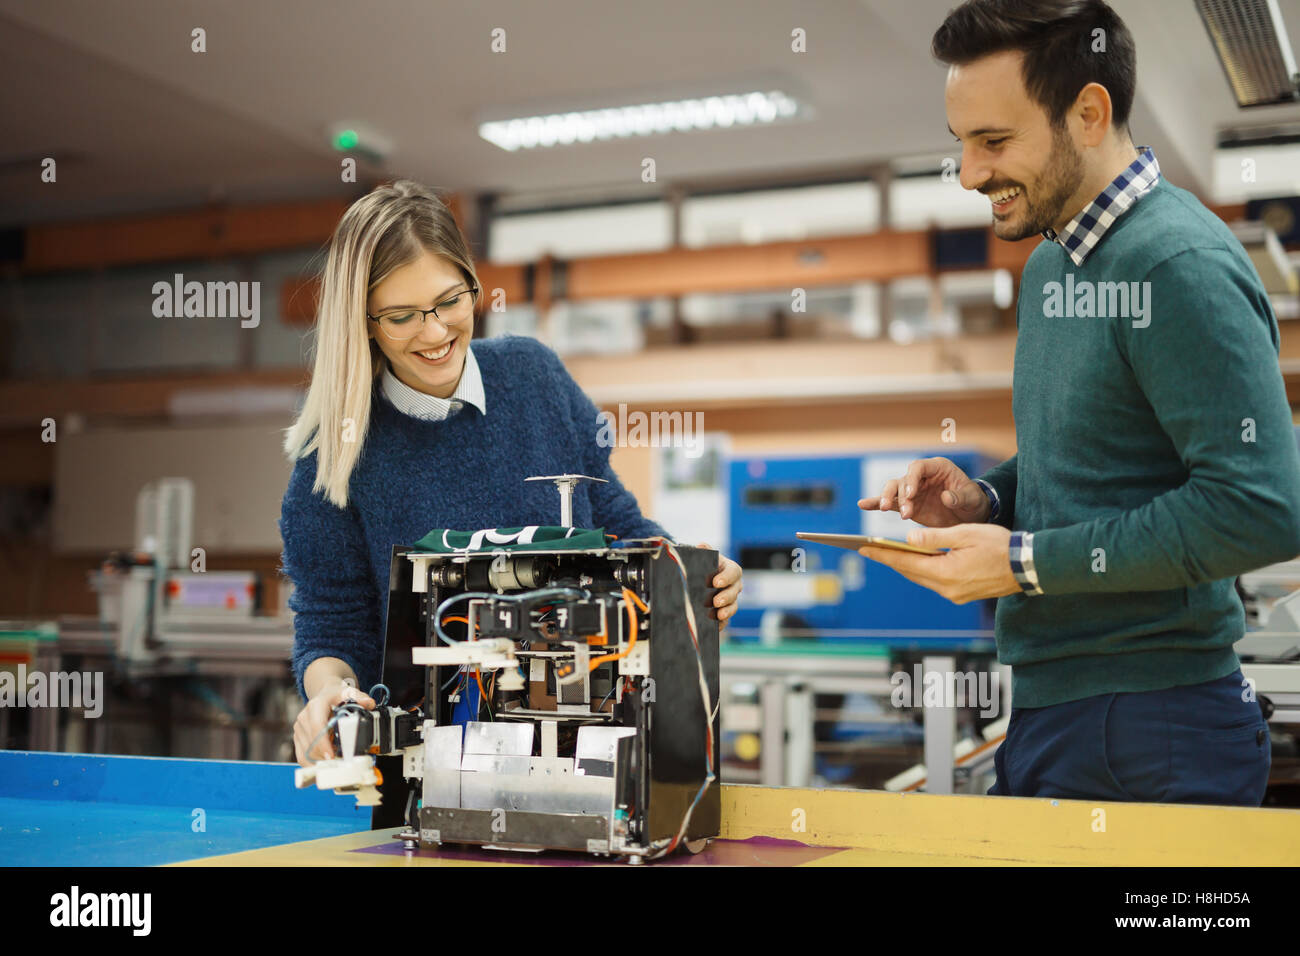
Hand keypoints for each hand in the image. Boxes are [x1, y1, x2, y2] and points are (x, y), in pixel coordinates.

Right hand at [293, 679, 374, 767]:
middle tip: (340, 763)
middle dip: (325, 756)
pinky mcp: (298, 738)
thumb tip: (369, 703)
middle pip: (312, 743)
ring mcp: (299, 729)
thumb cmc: (336, 696)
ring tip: (336, 763)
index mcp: (315, 706)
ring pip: (306, 753)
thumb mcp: (348, 693)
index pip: (317, 726)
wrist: (324, 695)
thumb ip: (360, 697)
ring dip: (320, 761)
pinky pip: (302, 756)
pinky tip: (326, 765)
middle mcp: (304, 718)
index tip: (331, 755)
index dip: (323, 743)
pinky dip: (313, 764)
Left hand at [698, 542, 741, 623]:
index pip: (733, 572)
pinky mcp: (724, 612)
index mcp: (729, 569)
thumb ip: (703, 551)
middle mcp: (733, 584)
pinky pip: (726, 619)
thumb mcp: (702, 556)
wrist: (695, 578)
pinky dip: (722, 623)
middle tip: (716, 601)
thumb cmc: (701, 565)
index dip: (726, 577)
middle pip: (735, 591)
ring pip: (733, 606)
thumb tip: (702, 546)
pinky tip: (715, 626)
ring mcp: (730, 599)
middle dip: (726, 597)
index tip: (716, 582)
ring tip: (717, 615)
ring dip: (726, 611)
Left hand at [857, 524, 1019, 603]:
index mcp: (946, 572)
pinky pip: (935, 582)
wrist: (1028, 567)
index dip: (882, 554)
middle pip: (910, 572)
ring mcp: (955, 595)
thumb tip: (908, 540)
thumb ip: (934, 537)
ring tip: (889, 552)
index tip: (863, 548)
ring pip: (922, 578)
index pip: (905, 562)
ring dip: (906, 565)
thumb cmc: (1000, 545)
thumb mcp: (965, 534)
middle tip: (870, 549)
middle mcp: (947, 589)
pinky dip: (923, 570)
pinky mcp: (962, 595)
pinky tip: (917, 560)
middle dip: (890, 559)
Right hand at [858, 456, 989, 526]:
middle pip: (902, 479)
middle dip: (900, 494)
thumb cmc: (972, 502)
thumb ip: (959, 497)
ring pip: (892, 489)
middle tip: (905, 511)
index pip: (918, 467)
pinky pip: (889, 502)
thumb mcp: (971, 499)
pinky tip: (863, 505)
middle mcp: (921, 476)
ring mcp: (912, 490)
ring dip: (887, 499)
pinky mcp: (906, 504)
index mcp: (937, 468)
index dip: (912, 478)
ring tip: (885, 509)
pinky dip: (875, 503)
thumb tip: (946, 497)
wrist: (969, 515)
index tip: (912, 494)